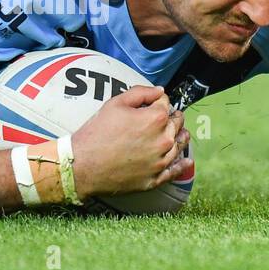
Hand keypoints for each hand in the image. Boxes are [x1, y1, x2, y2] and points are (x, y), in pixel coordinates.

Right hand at [71, 86, 190, 196]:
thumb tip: (159, 91)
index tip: (152, 103)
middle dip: (171, 117)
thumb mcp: (115, 103)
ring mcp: (161, 161)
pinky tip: (186, 160)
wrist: (83, 165)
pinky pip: (175, 171)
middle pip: (177, 123)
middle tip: (162, 118)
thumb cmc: (97, 133)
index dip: (158, 100)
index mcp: (156, 118)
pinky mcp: (155, 178)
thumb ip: (140, 93)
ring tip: (177, 134)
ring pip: (179, 145)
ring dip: (179, 137)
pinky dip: (182, 164)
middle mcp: (163, 140)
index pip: (166, 102)